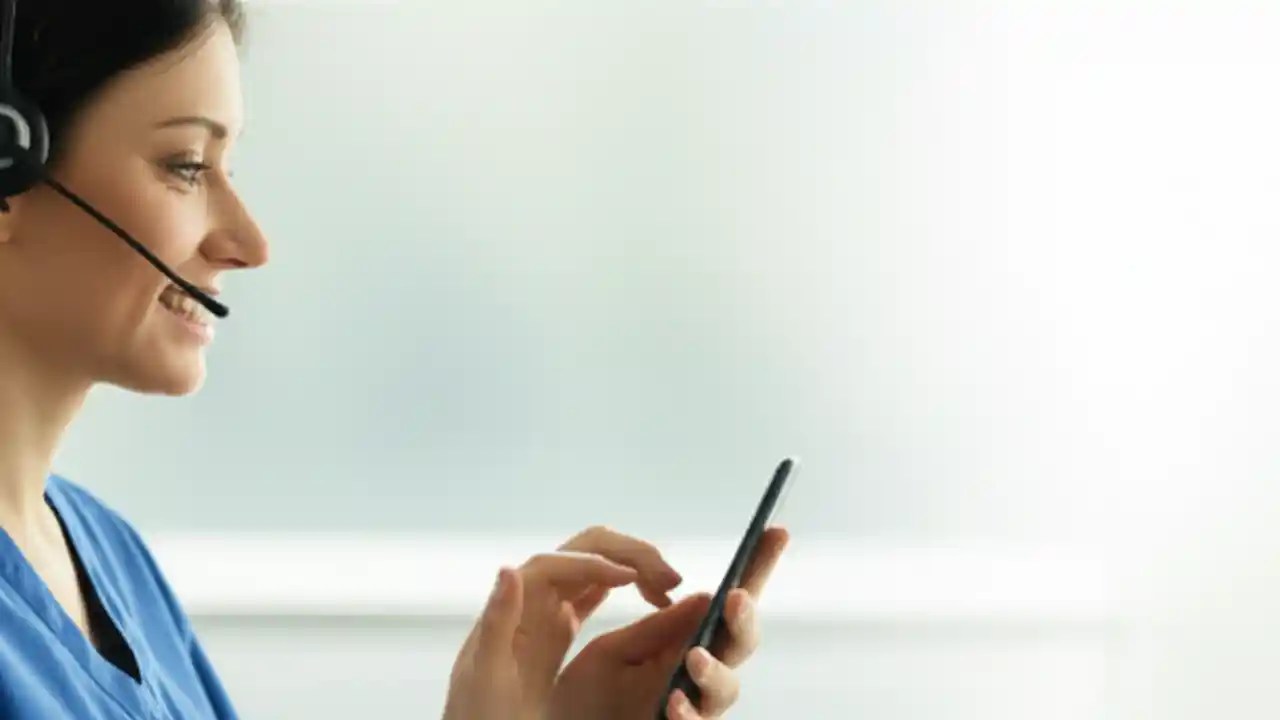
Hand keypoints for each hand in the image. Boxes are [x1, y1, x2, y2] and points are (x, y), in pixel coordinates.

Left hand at [442, 526, 685, 719]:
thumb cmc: (477, 710)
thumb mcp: (485, 672)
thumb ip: (497, 621)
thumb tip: (509, 569)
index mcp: (516, 602)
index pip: (559, 563)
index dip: (596, 563)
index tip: (632, 578)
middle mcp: (534, 595)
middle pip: (586, 549)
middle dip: (629, 553)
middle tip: (669, 579)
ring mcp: (549, 607)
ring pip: (598, 565)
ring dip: (635, 565)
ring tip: (668, 588)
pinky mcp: (561, 625)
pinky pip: (596, 591)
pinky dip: (628, 586)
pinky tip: (651, 597)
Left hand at [549, 526, 789, 719]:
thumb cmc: (588, 699)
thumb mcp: (615, 653)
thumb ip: (658, 630)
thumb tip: (707, 595)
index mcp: (686, 642)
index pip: (728, 603)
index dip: (756, 570)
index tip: (776, 531)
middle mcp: (698, 673)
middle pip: (740, 643)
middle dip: (744, 620)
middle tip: (734, 598)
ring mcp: (693, 706)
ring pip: (727, 689)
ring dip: (715, 671)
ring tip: (694, 657)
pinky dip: (689, 716)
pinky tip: (674, 702)